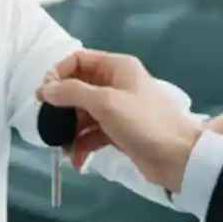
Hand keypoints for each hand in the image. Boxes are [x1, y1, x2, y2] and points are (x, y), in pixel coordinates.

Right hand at [37, 49, 201, 192]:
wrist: (178, 158)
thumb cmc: (143, 123)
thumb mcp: (105, 103)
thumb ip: (72, 93)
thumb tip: (45, 89)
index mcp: (117, 67)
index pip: (79, 60)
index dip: (59, 74)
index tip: (44, 94)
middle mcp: (116, 84)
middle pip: (78, 88)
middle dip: (62, 107)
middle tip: (47, 124)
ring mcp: (117, 109)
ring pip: (83, 113)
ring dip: (70, 130)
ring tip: (63, 148)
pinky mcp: (118, 131)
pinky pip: (92, 133)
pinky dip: (82, 145)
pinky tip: (77, 161)